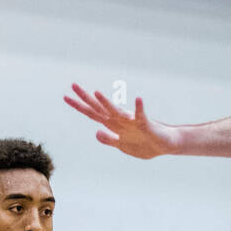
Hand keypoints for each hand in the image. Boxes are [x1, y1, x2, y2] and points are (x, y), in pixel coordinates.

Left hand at [64, 84, 179, 158]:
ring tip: (96, 93)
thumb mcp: (122, 145)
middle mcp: (120, 120)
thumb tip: (96, 133)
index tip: (65, 97)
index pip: (92, 113)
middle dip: (86, 98)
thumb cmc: (144, 143)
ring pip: (116, 111)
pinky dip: (139, 108)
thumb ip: (109, 139)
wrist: (164, 144)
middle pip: (100, 108)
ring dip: (107, 103)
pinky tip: (138, 99)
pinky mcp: (144, 125)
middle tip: (73, 85)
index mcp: (113, 124)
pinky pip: (141, 115)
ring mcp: (131, 121)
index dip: (79, 106)